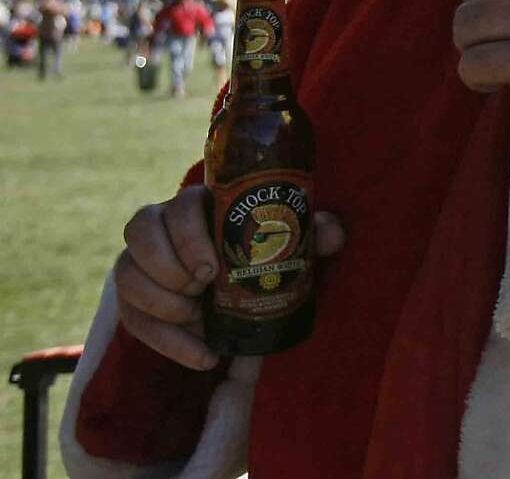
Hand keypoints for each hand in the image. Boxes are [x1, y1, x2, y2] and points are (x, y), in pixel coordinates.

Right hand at [115, 186, 344, 369]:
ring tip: (198, 319)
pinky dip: (165, 342)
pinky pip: (132, 319)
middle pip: (138, 231)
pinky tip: (202, 356)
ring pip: (125, 274)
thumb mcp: (291, 239)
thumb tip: (332, 234)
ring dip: (159, 303)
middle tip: (200, 291)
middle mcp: (161, 227)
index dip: (187, 236)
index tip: (211, 269)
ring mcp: (142, 262)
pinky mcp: (135, 299)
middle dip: (167, 267)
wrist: (242, 285)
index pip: (177, 206)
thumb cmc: (265, 250)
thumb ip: (312, 231)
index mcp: (199, 205)